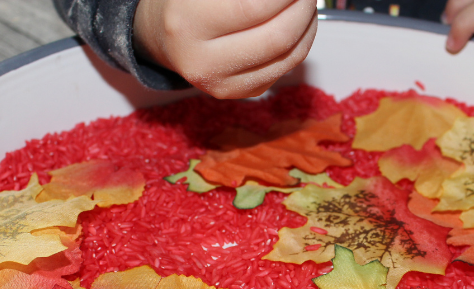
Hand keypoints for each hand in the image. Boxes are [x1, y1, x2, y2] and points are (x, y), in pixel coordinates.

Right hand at [133, 0, 317, 98]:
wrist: (165, 39)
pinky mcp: (243, 93)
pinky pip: (285, 68)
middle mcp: (202, 63)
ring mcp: (224, 86)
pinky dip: (301, 42)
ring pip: (288, 57)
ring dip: (308, 25)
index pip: (253, 8)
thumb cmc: (186, 2)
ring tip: (305, 3)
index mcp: (186, 24)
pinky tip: (300, 22)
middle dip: (302, 9)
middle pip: (276, 38)